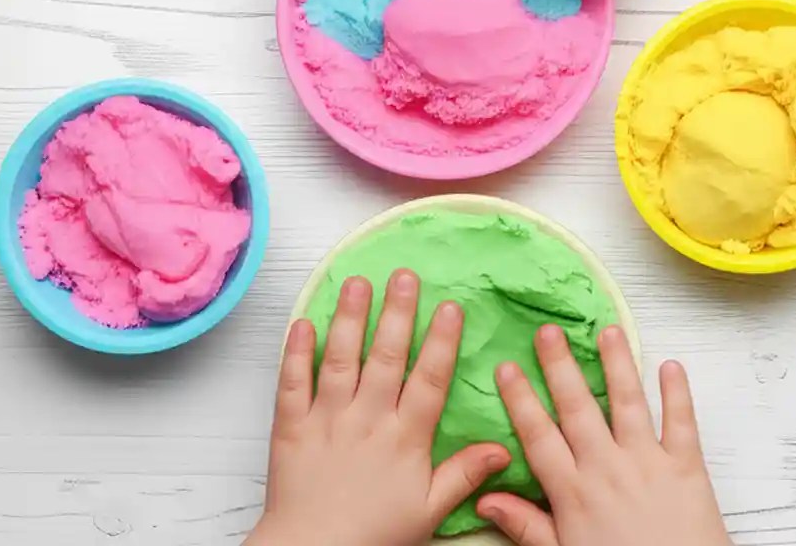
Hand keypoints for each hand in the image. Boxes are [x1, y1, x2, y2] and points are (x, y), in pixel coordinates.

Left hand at [246, 270, 510, 545]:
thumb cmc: (374, 534)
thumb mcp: (429, 511)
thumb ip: (463, 474)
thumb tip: (503, 449)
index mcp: (405, 438)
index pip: (429, 379)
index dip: (441, 341)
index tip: (450, 307)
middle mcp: (367, 419)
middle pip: (385, 357)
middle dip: (397, 313)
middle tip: (404, 275)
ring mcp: (326, 419)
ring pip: (340, 359)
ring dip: (350, 319)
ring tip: (358, 283)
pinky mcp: (291, 427)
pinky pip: (292, 383)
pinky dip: (296, 352)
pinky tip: (304, 322)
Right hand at [478, 325, 732, 545]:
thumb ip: (527, 526)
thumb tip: (485, 499)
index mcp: (573, 492)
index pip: (539, 435)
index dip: (520, 399)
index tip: (505, 368)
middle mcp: (607, 468)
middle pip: (578, 408)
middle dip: (560, 366)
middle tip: (548, 332)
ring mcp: (648, 464)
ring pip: (627, 403)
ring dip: (617, 364)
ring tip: (609, 331)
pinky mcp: (687, 468)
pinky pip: (682, 423)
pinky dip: (677, 393)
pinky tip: (672, 366)